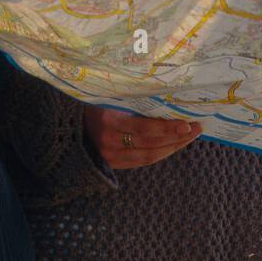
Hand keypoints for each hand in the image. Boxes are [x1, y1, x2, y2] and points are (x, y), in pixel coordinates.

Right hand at [83, 106, 201, 169]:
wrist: (65, 125)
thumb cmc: (90, 104)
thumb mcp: (106, 96)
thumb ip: (129, 99)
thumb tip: (163, 95)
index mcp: (108, 121)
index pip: (144, 129)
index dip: (167, 128)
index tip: (187, 123)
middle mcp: (109, 142)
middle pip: (151, 145)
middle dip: (176, 138)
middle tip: (196, 129)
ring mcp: (110, 156)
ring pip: (149, 156)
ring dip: (172, 147)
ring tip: (189, 137)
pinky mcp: (113, 164)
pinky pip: (141, 161)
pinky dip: (160, 154)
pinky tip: (172, 146)